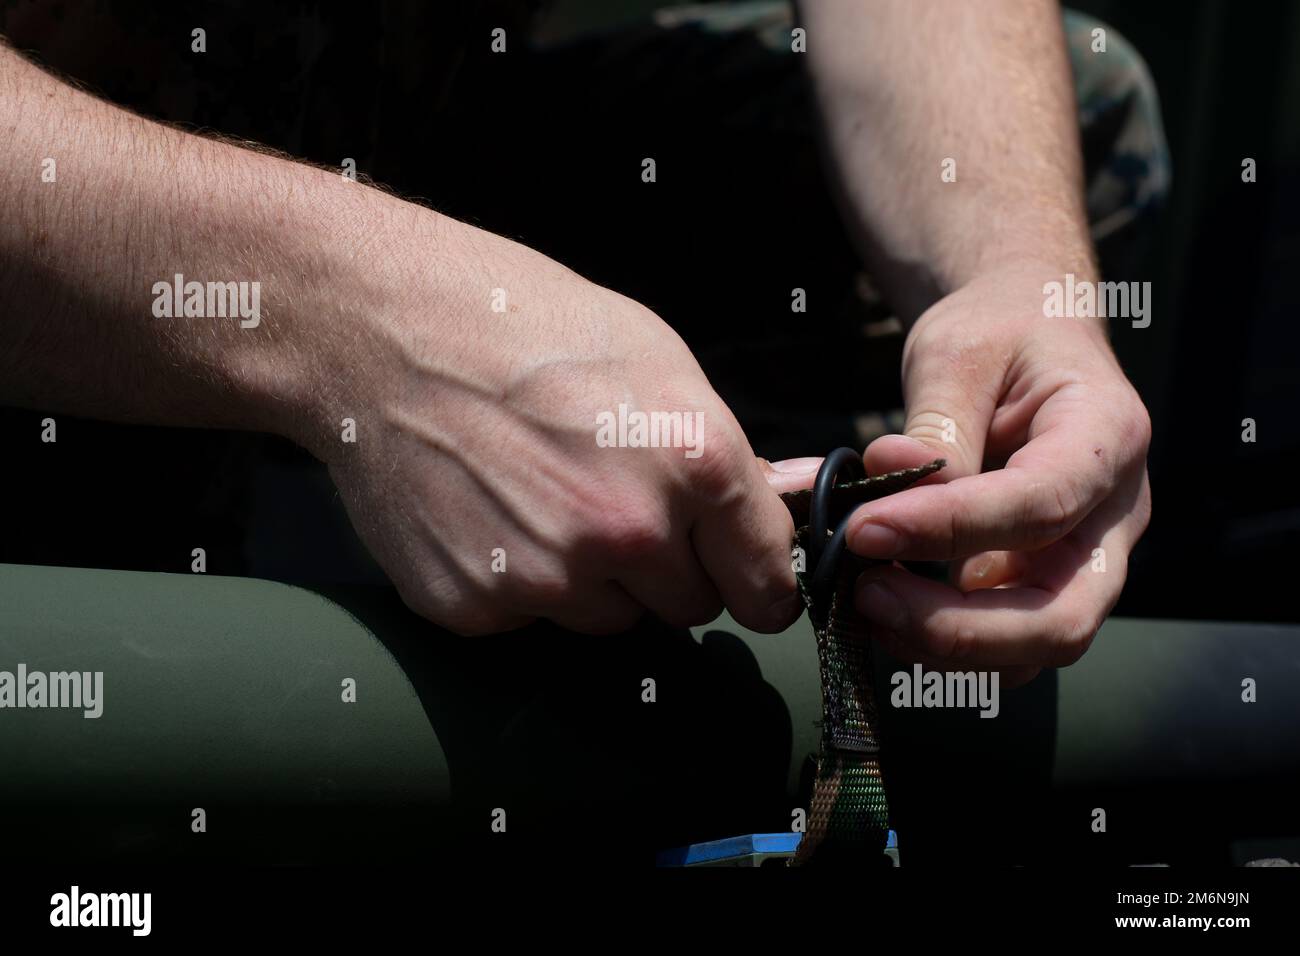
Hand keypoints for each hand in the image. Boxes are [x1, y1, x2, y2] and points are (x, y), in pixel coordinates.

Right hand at [295, 204, 800, 635]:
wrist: (381, 332)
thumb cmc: (524, 325)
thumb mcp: (655, 359)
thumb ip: (721, 451)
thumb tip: (770, 505)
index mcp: (694, 462)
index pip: (765, 585)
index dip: (757, 582)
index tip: (745, 582)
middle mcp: (628, 531)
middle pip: (688, 608)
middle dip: (665, 570)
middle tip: (613, 503)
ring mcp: (546, 577)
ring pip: (609, 621)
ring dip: (592, 581)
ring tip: (540, 497)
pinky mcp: (475, 605)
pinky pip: (529, 620)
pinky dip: (517, 583)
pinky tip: (488, 514)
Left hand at [846, 263, 1151, 684]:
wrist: (1028, 331)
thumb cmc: (1000, 332)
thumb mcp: (960, 351)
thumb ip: (935, 423)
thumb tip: (888, 472)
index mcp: (1108, 437)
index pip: (1038, 506)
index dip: (948, 529)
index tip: (863, 528)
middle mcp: (1116, 515)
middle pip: (1061, 618)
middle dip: (957, 628)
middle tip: (866, 594)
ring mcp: (1088, 558)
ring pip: (1035, 647)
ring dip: (944, 644)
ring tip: (864, 600)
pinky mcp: (1047, 582)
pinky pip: (1007, 641)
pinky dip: (943, 639)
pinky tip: (885, 604)